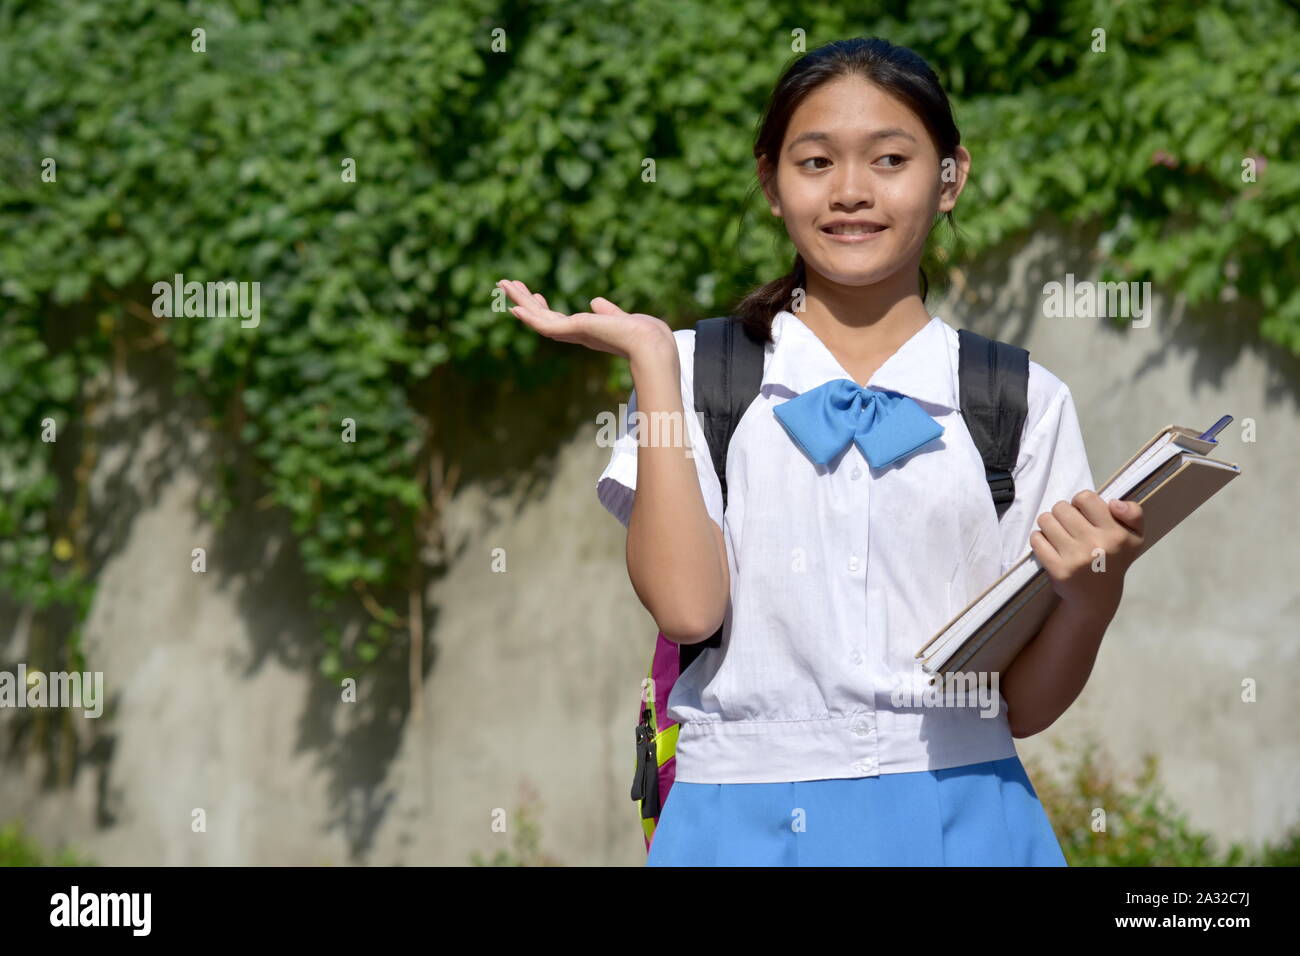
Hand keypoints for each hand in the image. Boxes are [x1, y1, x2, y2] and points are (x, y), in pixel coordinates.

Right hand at [497, 278, 672, 360]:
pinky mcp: (574, 329)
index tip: (535, 294)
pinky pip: (545, 324)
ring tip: (503, 284)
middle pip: (543, 317)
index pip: (559, 320)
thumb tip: (596, 302)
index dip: (545, 308)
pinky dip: (529, 317)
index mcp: (587, 331)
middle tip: (508, 285)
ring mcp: (574, 333)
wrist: (651, 343)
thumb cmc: (644, 334)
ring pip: (539, 318)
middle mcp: (577, 334)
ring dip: (520, 301)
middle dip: (525, 301)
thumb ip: (608, 312)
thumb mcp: (622, 318)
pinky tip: (515, 306)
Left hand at [1029, 491, 1144, 615]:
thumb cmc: (1114, 559)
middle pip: (1061, 507)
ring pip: (1046, 520)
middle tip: (1069, 525)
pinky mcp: (1058, 569)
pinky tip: (1048, 544)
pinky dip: (1039, 538)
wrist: (1097, 597)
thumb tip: (1114, 503)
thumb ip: (1133, 513)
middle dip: (1062, 513)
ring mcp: (1076, 558)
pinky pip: (1036, 539)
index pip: (1086, 498)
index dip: (1080, 502)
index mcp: (1117, 534)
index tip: (1083, 514)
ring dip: (1048, 524)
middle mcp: (1097, 545)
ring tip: (1058, 534)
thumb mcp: (1134, 536)